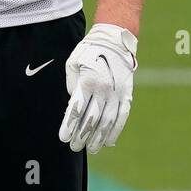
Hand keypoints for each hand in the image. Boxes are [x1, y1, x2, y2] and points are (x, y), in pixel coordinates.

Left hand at [58, 23, 137, 153]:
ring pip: (107, 122)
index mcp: (88, 81)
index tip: (64, 138)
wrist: (114, 41)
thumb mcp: (73, 64)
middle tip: (74, 147)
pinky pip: (122, 117)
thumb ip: (72, 86)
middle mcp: (103, 89)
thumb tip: (73, 106)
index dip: (69, 126)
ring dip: (98, 138)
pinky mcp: (127, 95)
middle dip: (81, 136)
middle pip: (91, 119)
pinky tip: (108, 142)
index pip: (77, 109)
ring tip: (91, 149)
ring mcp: (117, 93)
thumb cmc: (88, 52)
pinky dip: (115, 131)